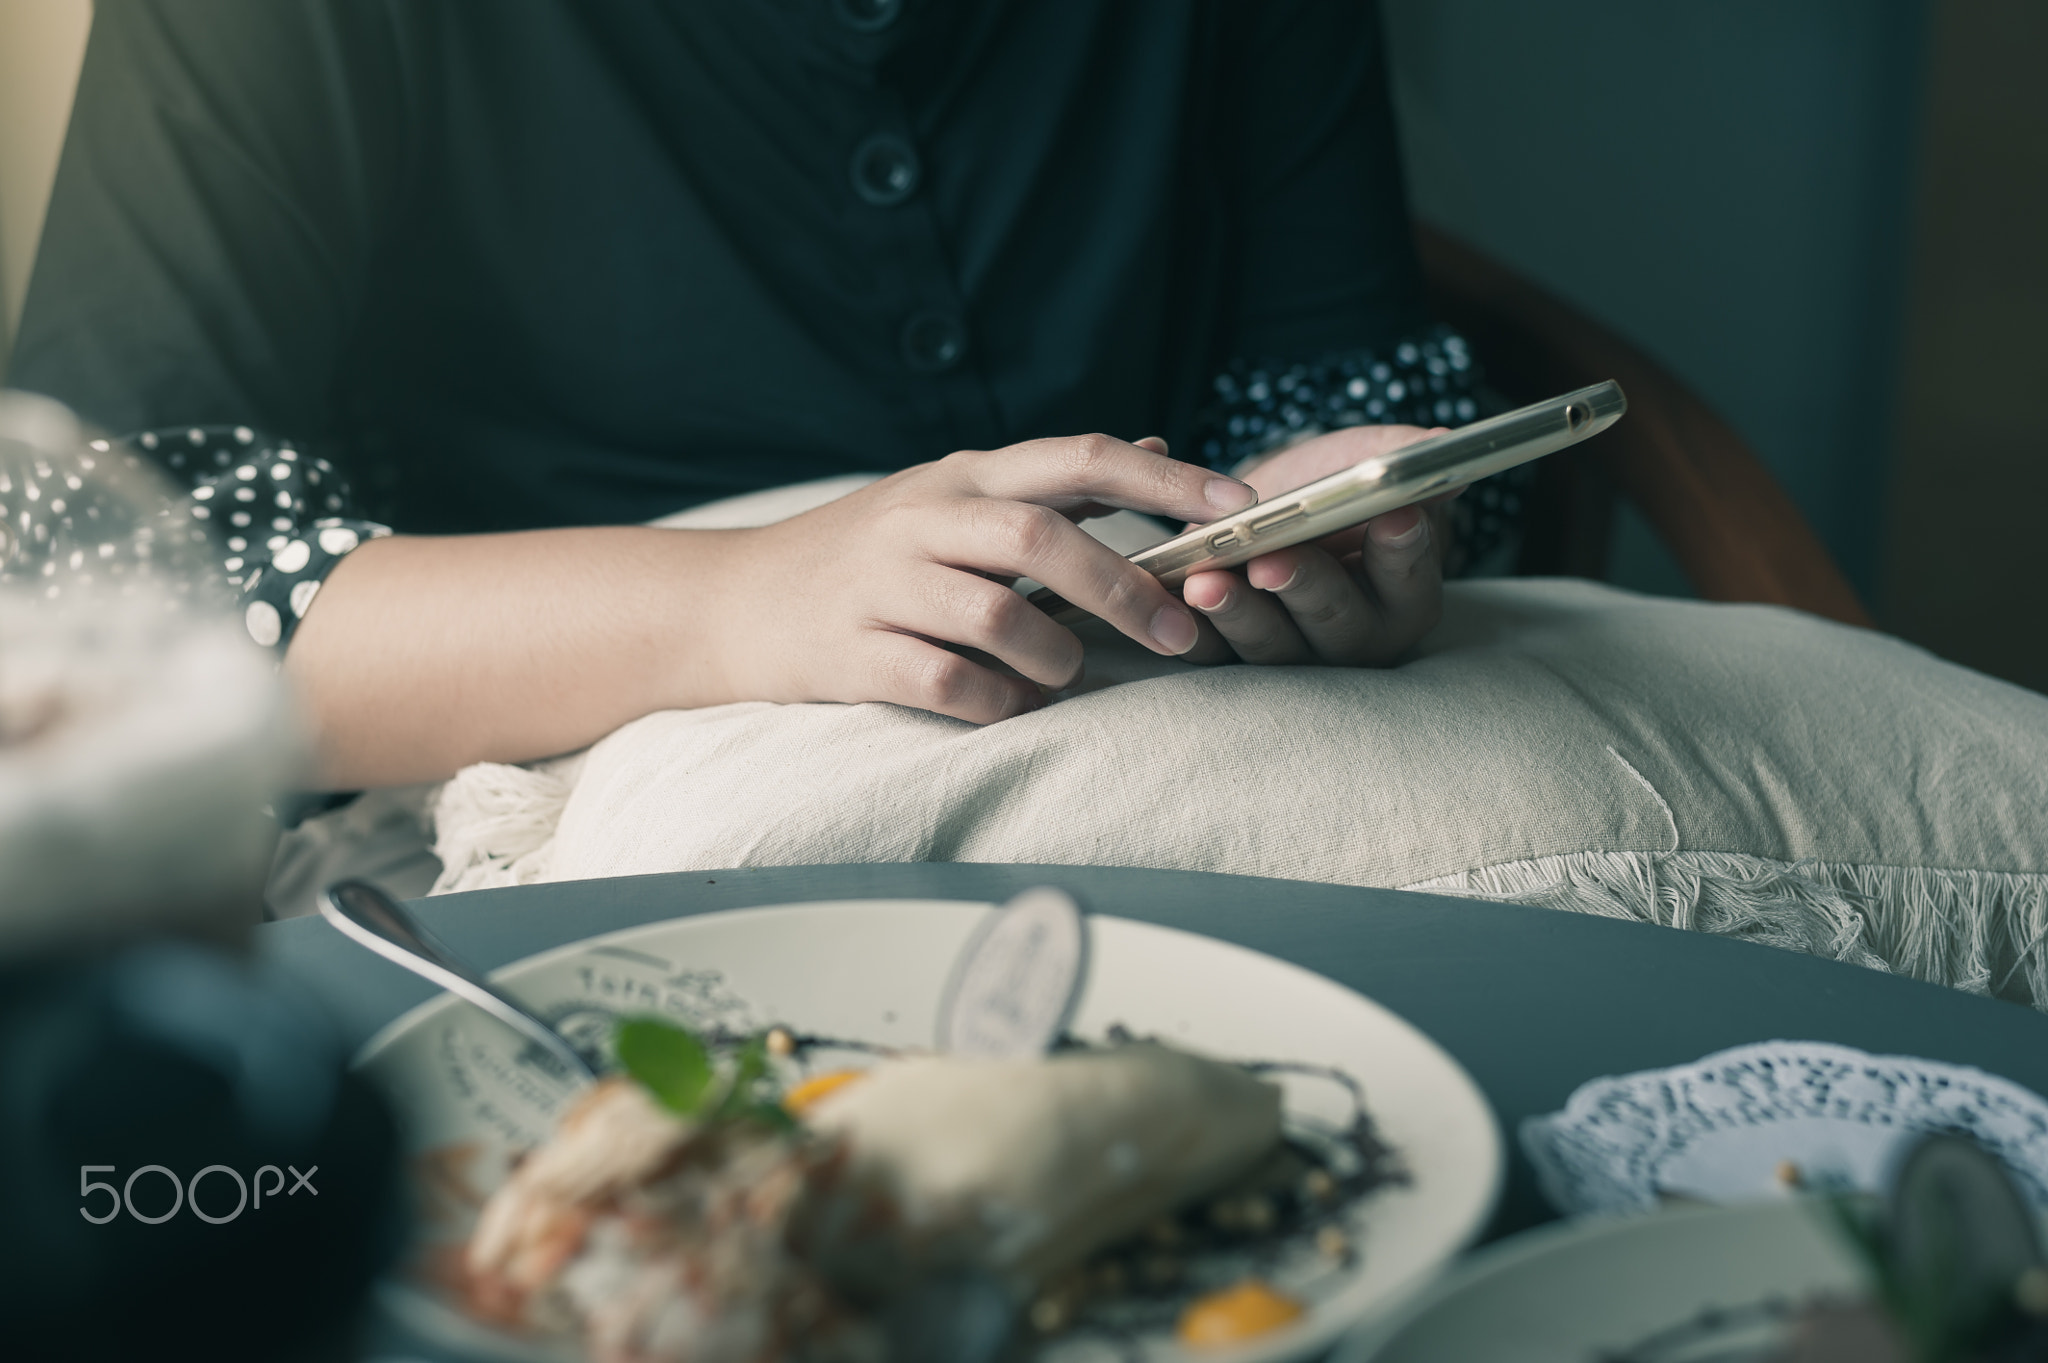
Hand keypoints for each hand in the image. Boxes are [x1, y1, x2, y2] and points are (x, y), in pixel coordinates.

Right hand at [708, 435, 1256, 723]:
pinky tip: (1009, 705)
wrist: (730, 603)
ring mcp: (882, 584)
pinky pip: (944, 684)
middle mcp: (923, 517)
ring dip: (1054, 656)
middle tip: (1179, 632)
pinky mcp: (851, 652)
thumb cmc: (862, 555)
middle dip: (1124, 586)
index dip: (1165, 478)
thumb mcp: (948, 496)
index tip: (1238, 506)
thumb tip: (1148, 441)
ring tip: (1065, 674)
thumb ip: (1045, 480)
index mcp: (962, 476)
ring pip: (996, 615)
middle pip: (1042, 536)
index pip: (1078, 456)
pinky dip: (995, 702)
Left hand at [1179, 424, 1449, 666]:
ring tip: (1205, 582)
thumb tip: (1442, 447)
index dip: (1403, 549)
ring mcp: (1296, 655)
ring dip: (1237, 613)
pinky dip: (1190, 633)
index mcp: (1407, 595)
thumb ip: (1401, 458)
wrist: (1270, 512)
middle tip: (1271, 560)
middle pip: (1336, 620)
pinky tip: (1168, 606)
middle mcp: (1357, 637)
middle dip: (1304, 587)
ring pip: (1271, 645)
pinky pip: (1214, 655)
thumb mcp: (1365, 462)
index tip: (1394, 516)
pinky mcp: (1237, 658)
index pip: (1410, 575)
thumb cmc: (1331, 489)